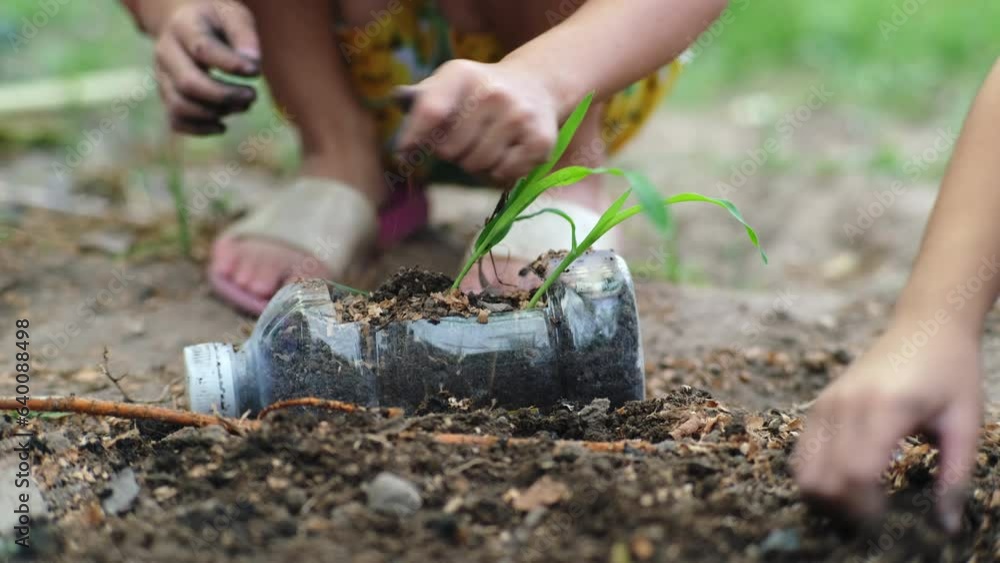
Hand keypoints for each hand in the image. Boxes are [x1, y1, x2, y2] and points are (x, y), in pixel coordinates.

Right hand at [153, 1, 260, 134]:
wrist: (184, 21)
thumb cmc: (216, 20)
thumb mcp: (233, 15)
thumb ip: (244, 36)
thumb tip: (253, 66)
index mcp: (183, 26)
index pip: (202, 49)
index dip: (231, 65)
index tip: (255, 72)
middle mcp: (166, 52)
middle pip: (188, 84)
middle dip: (225, 96)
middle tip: (252, 96)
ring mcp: (162, 76)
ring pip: (180, 106)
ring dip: (216, 113)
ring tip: (243, 106)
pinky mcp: (167, 95)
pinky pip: (175, 121)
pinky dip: (200, 129)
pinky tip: (222, 125)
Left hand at [396, 59, 559, 184]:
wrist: (535, 86)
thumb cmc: (478, 93)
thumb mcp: (447, 85)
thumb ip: (419, 109)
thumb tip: (400, 154)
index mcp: (462, 74)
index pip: (429, 112)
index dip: (413, 139)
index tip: (404, 155)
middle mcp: (492, 92)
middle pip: (449, 149)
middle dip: (450, 152)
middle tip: (464, 139)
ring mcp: (519, 116)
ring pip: (475, 166)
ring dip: (474, 164)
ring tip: (485, 144)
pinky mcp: (539, 140)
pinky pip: (503, 174)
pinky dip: (499, 172)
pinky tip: (506, 152)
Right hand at [793, 322, 982, 532]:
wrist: (925, 324)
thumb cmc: (951, 371)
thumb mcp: (964, 424)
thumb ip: (955, 477)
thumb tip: (946, 525)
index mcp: (885, 408)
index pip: (857, 473)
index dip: (866, 508)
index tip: (886, 522)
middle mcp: (846, 404)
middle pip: (824, 477)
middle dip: (844, 509)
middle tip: (872, 518)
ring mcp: (827, 403)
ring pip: (804, 469)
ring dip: (825, 495)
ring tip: (856, 502)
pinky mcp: (820, 403)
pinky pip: (801, 452)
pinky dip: (816, 474)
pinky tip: (845, 479)